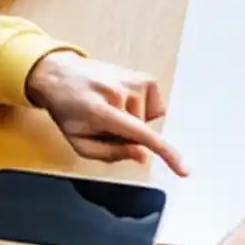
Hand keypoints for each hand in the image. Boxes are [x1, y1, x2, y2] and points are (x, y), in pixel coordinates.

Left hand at [26, 52, 187, 175]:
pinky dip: (143, 109)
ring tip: (113, 110)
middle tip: (107, 125)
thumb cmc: (68, 111)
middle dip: (129, 135)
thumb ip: (112, 153)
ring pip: (151, 119)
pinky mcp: (143, 76)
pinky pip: (156, 105)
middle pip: (143, 131)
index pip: (140, 134)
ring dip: (136, 120)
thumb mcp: (79, 142)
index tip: (184, 169)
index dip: (165, 153)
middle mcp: (120, 92)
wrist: (61, 75)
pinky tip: (124, 102)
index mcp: (101, 111)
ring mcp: (133, 80)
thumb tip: (144, 156)